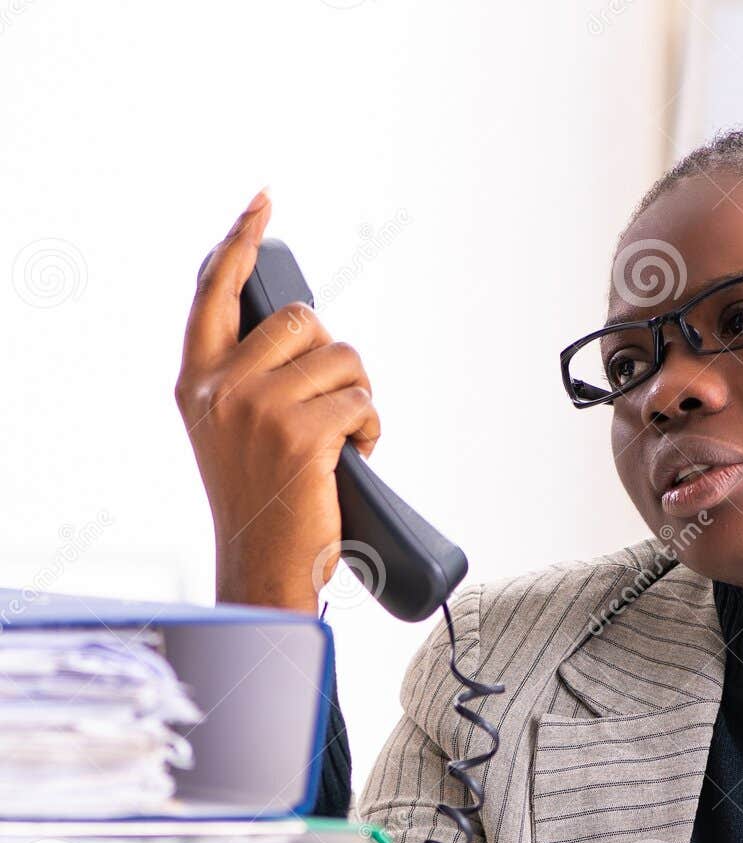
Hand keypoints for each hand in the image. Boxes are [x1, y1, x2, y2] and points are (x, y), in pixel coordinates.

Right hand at [174, 190, 380, 613]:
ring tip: (344, 437)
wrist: (264, 566)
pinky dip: (373, 427)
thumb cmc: (263, 502)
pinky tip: (357, 455)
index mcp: (196, 380)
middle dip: (335, 360)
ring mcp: (258, 408)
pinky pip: (362, 400)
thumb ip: (248, 379)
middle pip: (305, 321)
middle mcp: (220, 386)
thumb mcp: (232, 431)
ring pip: (344, 359)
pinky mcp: (301, 433)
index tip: (263, 203)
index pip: (213, 290)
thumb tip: (305, 333)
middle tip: (333, 407)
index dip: (239, 241)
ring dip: (359, 396)